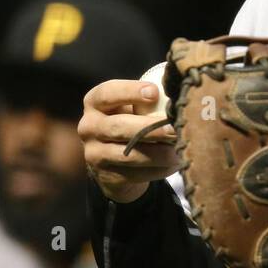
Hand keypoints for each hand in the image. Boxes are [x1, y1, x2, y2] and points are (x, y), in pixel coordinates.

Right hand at [79, 78, 178, 203]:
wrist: (115, 161)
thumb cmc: (130, 121)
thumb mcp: (132, 107)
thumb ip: (146, 100)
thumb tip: (177, 97)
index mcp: (94, 102)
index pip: (107, 93)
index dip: (130, 91)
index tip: (154, 92)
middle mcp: (89, 127)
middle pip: (118, 127)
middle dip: (149, 128)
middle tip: (173, 129)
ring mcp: (94, 153)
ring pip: (128, 155)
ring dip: (158, 153)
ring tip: (179, 149)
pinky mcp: (107, 175)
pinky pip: (136, 173)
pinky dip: (159, 169)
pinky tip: (173, 163)